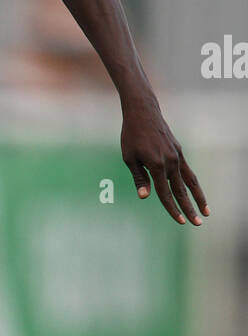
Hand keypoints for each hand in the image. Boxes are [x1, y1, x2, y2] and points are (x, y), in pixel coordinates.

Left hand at [120, 93, 208, 224]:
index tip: (181, 222)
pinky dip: (193, 183)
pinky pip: (188, 171)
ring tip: (206, 211)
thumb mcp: (129, 157)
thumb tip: (145, 197)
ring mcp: (177, 156)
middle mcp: (170, 161)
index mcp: (156, 165)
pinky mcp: (178, 151)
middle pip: (181, 191)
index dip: (173, 209)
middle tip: (198, 224)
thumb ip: (139, 178)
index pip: (166, 193)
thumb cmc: (131, 135)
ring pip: (190, 181)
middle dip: (189, 209)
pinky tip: (195, 192)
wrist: (143, 112)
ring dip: (198, 198)